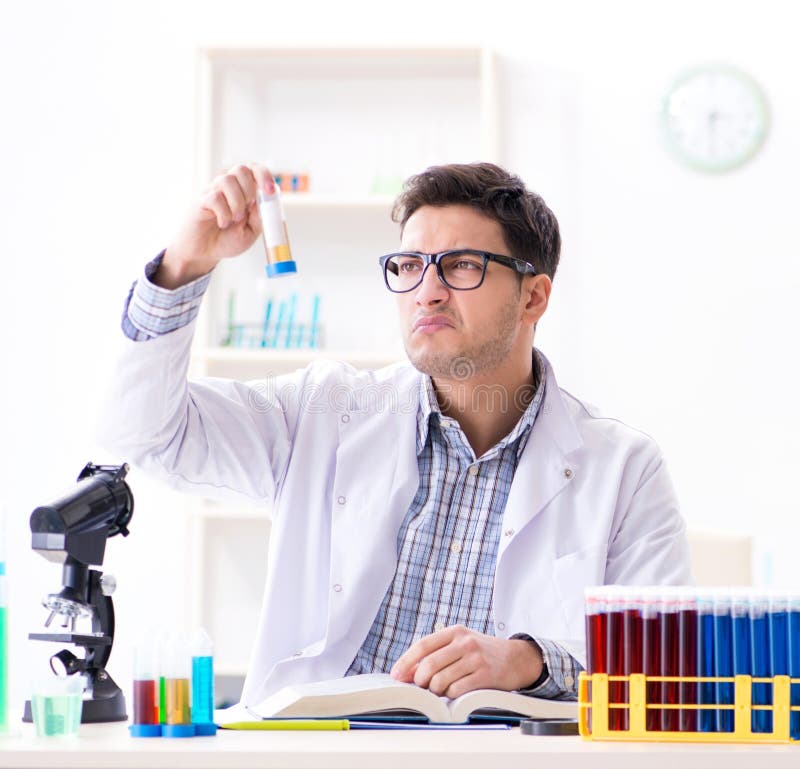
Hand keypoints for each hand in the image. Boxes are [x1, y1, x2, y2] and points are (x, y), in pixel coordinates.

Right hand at [155, 163, 274, 288]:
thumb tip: (265, 199)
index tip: (269, 190)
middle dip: (249, 191)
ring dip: (236, 203)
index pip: (254, 170)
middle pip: (241, 170)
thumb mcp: (251, 231)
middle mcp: (229, 188)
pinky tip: (223, 223)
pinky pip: (215, 197)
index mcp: (244, 191)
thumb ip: (259, 216)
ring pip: (227, 180)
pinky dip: (224, 214)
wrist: (206, 253)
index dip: (264, 175)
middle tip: (246, 212)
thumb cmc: (227, 240)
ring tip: (234, 220)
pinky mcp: (202, 201)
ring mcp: (213, 192)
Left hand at [389, 625, 542, 698]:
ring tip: (443, 689)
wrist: (517, 658)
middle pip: (429, 664)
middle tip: (423, 686)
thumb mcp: (461, 644)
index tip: (396, 675)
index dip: (406, 661)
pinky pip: (456, 690)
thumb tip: (409, 672)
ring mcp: (475, 658)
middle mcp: (464, 642)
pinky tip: (456, 691)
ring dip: (437, 690)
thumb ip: (437, 653)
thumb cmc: (483, 653)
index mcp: (455, 631)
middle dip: (420, 680)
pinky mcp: (485, 675)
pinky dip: (451, 695)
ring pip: (441, 681)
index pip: (423, 645)